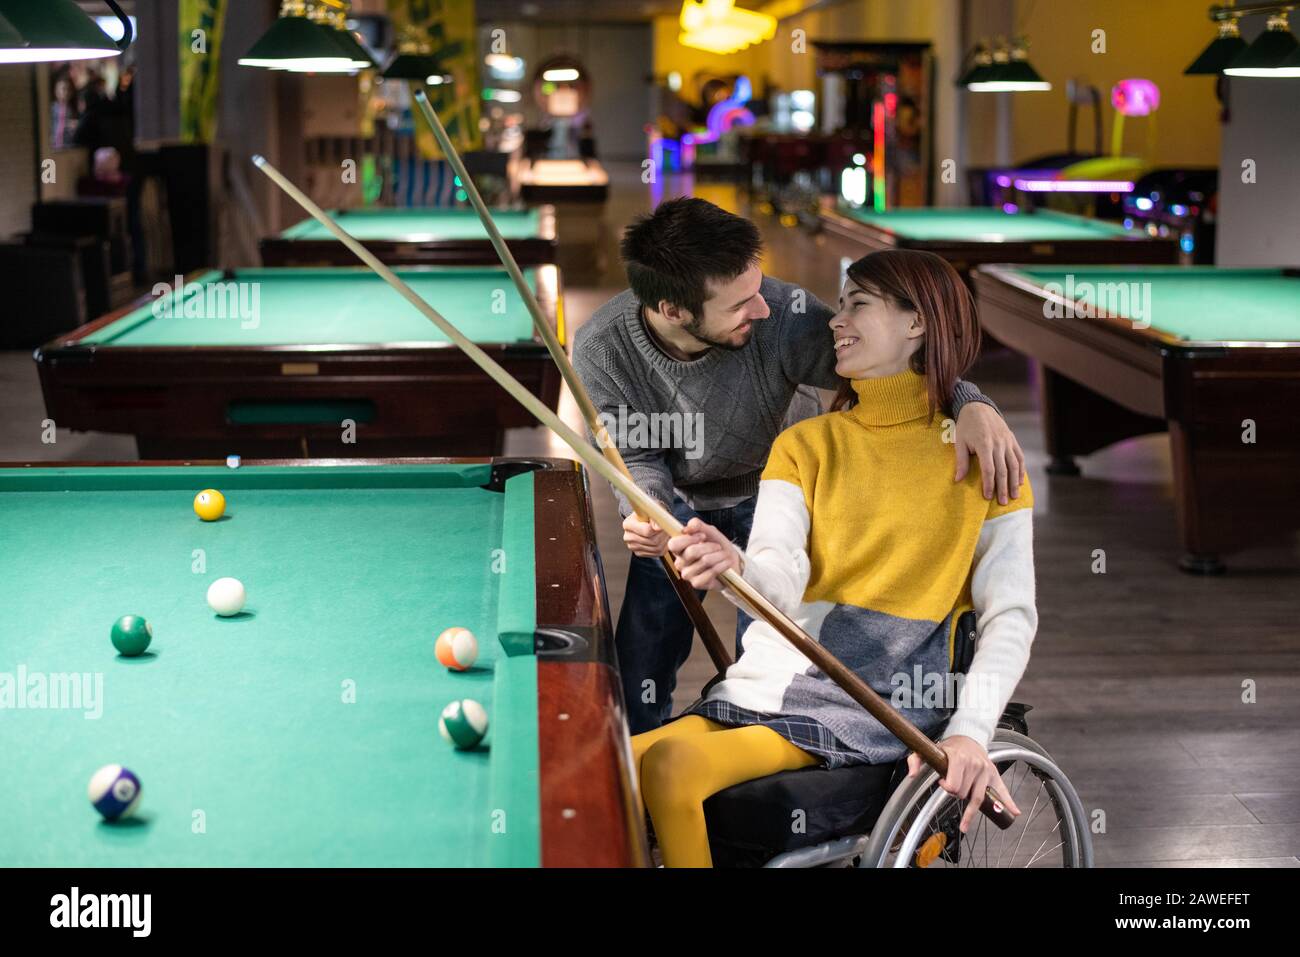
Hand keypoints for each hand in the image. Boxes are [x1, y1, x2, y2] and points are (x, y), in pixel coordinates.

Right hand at [622, 512, 668, 556]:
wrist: (647, 519)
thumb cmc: (650, 512)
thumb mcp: (653, 508)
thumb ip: (656, 516)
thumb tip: (658, 528)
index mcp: (628, 524)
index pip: (647, 531)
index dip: (659, 528)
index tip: (664, 524)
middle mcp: (628, 537)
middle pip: (653, 541)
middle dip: (663, 535)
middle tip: (668, 527)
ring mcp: (633, 547)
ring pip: (656, 548)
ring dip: (665, 540)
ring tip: (665, 532)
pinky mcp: (639, 553)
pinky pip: (657, 553)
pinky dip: (663, 547)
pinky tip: (662, 539)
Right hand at [666, 517, 740, 589]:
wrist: (731, 561)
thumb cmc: (717, 546)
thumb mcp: (709, 531)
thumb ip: (698, 525)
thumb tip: (688, 526)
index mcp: (679, 549)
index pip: (673, 544)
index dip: (688, 539)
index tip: (703, 536)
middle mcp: (680, 563)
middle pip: (691, 552)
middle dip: (709, 546)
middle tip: (718, 546)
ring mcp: (687, 574)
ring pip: (704, 561)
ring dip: (719, 556)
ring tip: (724, 555)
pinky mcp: (697, 584)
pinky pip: (711, 572)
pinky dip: (722, 565)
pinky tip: (725, 564)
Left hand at [906, 735, 1020, 832]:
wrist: (968, 736)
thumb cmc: (949, 747)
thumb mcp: (930, 750)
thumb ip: (916, 760)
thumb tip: (911, 774)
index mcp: (959, 759)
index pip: (953, 785)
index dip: (946, 787)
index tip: (942, 782)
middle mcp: (975, 765)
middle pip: (964, 794)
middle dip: (956, 793)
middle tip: (953, 785)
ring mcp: (986, 771)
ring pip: (978, 798)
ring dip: (970, 809)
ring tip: (964, 821)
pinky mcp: (994, 775)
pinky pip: (1003, 791)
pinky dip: (1009, 803)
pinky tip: (1014, 813)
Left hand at [953, 402, 1025, 504]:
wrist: (978, 407)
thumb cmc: (966, 426)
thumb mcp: (959, 442)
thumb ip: (961, 461)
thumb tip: (958, 480)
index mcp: (984, 444)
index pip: (988, 469)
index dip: (988, 484)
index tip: (987, 496)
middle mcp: (998, 443)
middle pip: (1002, 470)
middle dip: (1002, 488)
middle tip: (1002, 503)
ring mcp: (1007, 441)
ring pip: (1014, 465)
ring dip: (1014, 482)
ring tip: (1013, 496)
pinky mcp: (1012, 440)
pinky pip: (1019, 457)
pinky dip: (1020, 470)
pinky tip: (1019, 482)